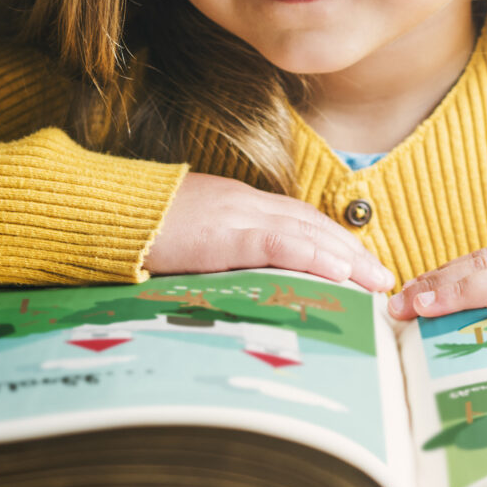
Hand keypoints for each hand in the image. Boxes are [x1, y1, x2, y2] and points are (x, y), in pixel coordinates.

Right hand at [143, 172, 394, 292]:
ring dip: (346, 258)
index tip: (359, 264)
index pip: (298, 222)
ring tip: (375, 281)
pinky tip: (340, 272)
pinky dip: (314, 257)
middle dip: (352, 252)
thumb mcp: (187, 239)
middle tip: (383, 278)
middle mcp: (245, 204)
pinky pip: (278, 244)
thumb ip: (217, 253)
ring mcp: (236, 216)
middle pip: (312, 226)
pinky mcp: (224, 234)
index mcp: (238, 205)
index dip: (333, 242)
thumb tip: (239, 282)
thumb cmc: (137, 231)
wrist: (103, 212)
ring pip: (306, 233)